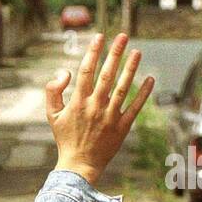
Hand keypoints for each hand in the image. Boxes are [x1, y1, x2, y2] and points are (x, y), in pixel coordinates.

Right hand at [45, 32, 153, 187]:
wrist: (79, 165)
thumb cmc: (65, 138)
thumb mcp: (51, 115)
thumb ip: (53, 91)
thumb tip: (65, 72)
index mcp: (78, 101)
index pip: (87, 70)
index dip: (93, 52)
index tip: (100, 37)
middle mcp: (96, 106)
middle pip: (107, 74)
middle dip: (115, 53)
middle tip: (123, 36)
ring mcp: (110, 116)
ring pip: (123, 87)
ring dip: (131, 68)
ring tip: (137, 52)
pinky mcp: (122, 126)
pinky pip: (135, 107)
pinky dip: (143, 93)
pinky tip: (149, 79)